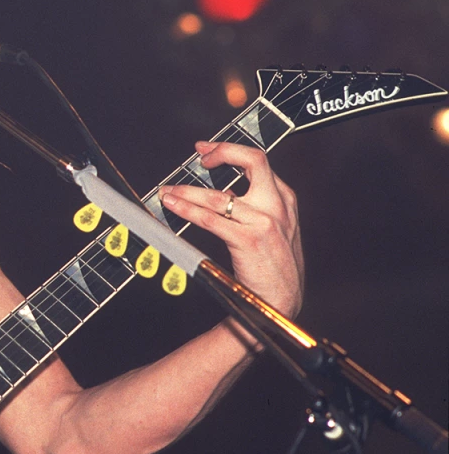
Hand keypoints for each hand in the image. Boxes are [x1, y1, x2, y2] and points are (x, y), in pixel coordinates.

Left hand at [160, 141, 303, 317]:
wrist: (279, 303)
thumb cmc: (273, 268)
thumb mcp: (275, 229)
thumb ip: (255, 208)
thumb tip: (224, 192)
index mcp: (285, 200)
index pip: (259, 162)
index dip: (230, 150)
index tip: (208, 149)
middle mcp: (278, 206)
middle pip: (253, 161)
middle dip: (222, 151)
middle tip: (198, 155)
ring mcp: (264, 222)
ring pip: (219, 195)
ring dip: (187, 191)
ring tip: (168, 191)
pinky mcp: (248, 239)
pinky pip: (210, 219)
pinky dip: (186, 210)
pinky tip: (172, 206)